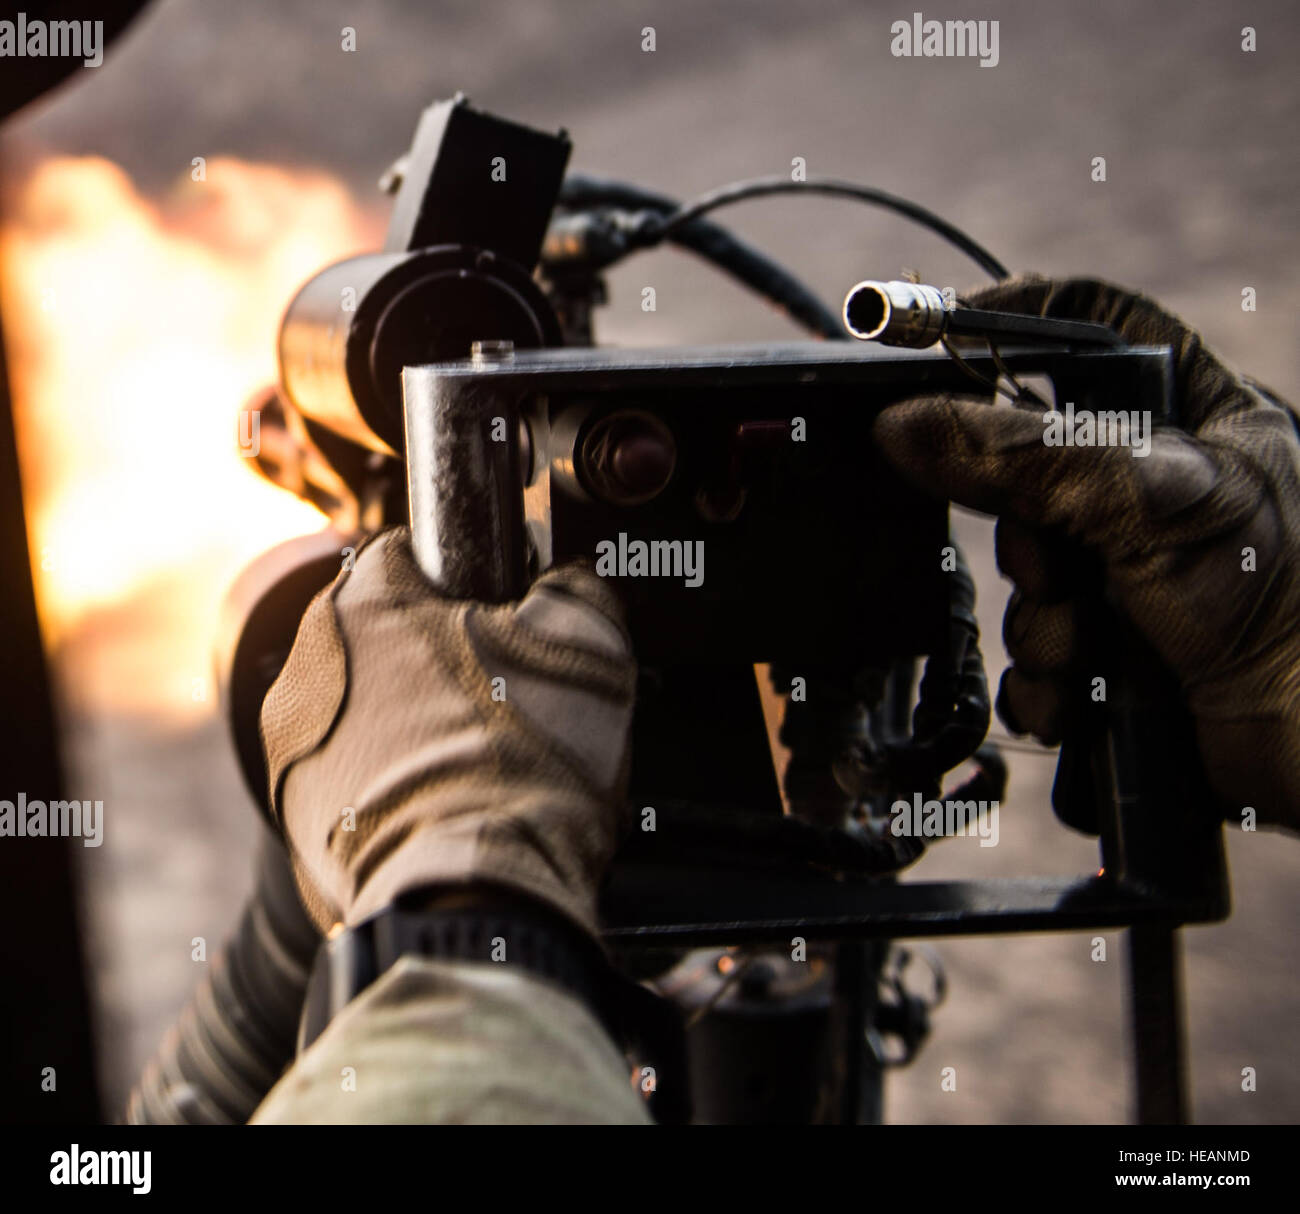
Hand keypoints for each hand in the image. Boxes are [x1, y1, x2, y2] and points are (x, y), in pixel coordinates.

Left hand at [259, 527, 636, 933]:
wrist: (475, 900)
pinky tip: (451, 804)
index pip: (412, 552)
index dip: (473, 580)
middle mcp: (307, 667)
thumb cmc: (520, 770)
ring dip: (416, 720)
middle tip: (507, 698)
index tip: (505, 616)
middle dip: (443, 655)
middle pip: (386, 634)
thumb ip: (576, 587)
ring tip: (483, 762)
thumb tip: (570, 583)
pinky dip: (396, 782)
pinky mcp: (297, 818)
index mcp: (363, 602)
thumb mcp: (589, 647)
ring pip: (369, 706)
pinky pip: (356, 775)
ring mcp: (292, 749)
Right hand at [872, 276, 1299, 831]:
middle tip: (1051, 561)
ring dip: (1040, 623)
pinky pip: (1032, 656)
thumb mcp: (1147, 500)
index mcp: (1194, 418)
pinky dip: (1045, 681)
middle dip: (1025, 536)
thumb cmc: (1286, 597)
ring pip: (1024, 579)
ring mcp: (1133, 575)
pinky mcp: (1115, 653)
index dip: (1016, 321)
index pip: (1092, 325)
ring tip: (1093, 644)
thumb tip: (903, 422)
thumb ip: (1021, 455)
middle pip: (1028, 473)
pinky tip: (1084, 695)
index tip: (940, 346)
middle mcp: (1157, 492)